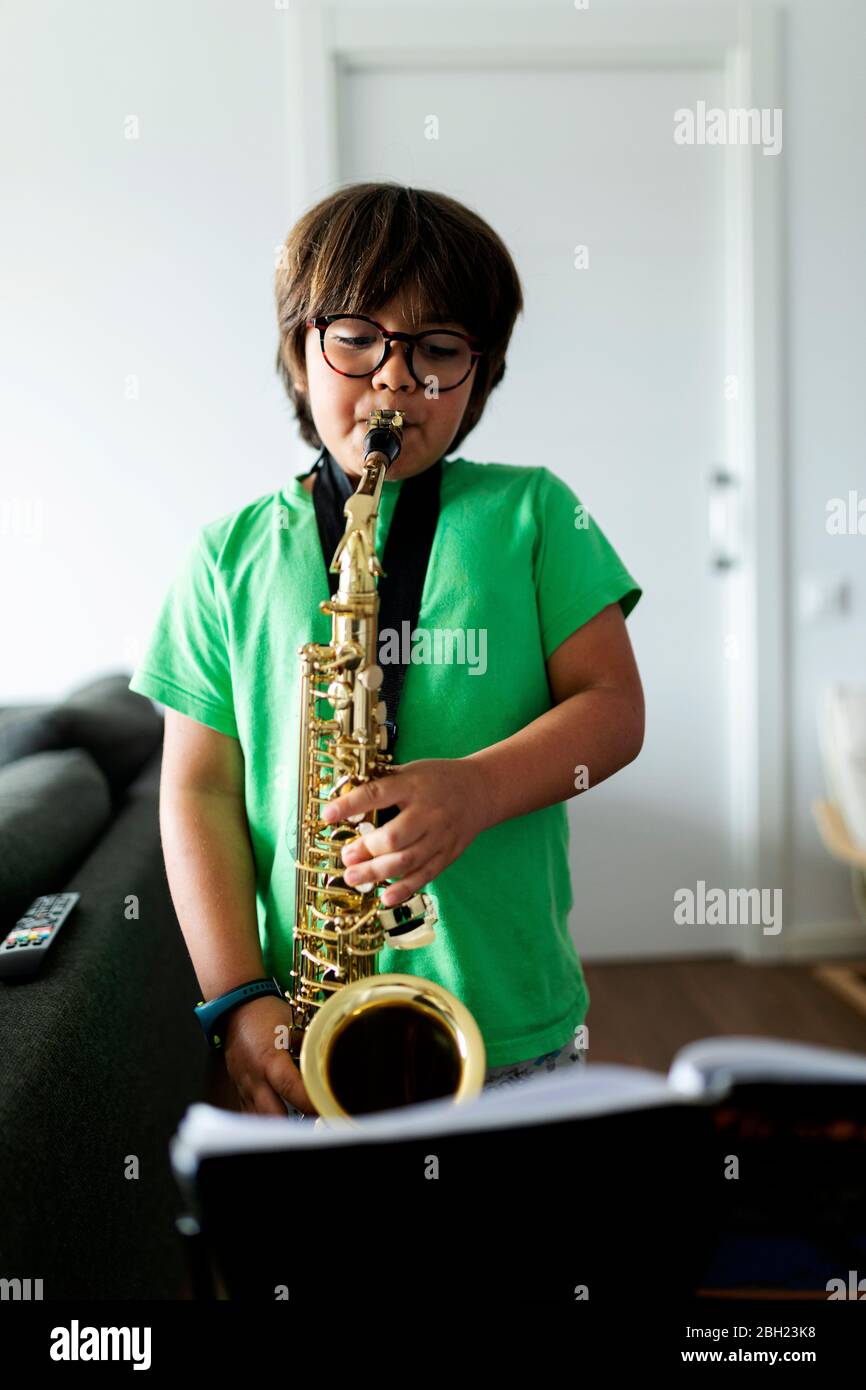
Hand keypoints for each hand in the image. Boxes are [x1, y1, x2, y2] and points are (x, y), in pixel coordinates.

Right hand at [222, 995, 317, 1116]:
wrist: (234, 1007)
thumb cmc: (264, 1013)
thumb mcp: (292, 1025)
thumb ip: (308, 1047)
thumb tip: (329, 1060)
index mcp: (269, 1060)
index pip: (291, 1088)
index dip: (310, 1102)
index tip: (326, 1109)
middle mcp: (254, 1078)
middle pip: (272, 1115)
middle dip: (294, 1126)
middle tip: (316, 1125)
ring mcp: (244, 1086)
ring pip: (259, 1120)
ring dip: (279, 1126)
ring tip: (300, 1128)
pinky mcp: (239, 1090)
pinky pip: (251, 1114)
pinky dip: (266, 1121)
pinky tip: (280, 1123)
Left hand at [320, 757, 489, 905]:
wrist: (482, 790)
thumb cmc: (438, 778)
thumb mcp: (412, 770)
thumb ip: (383, 783)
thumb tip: (343, 797)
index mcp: (414, 785)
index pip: (377, 794)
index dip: (350, 805)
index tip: (327, 815)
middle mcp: (428, 812)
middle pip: (394, 837)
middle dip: (365, 850)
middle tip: (346, 857)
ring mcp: (439, 836)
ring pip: (407, 861)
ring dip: (376, 872)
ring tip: (353, 877)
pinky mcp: (447, 854)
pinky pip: (425, 875)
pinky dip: (404, 889)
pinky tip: (385, 897)